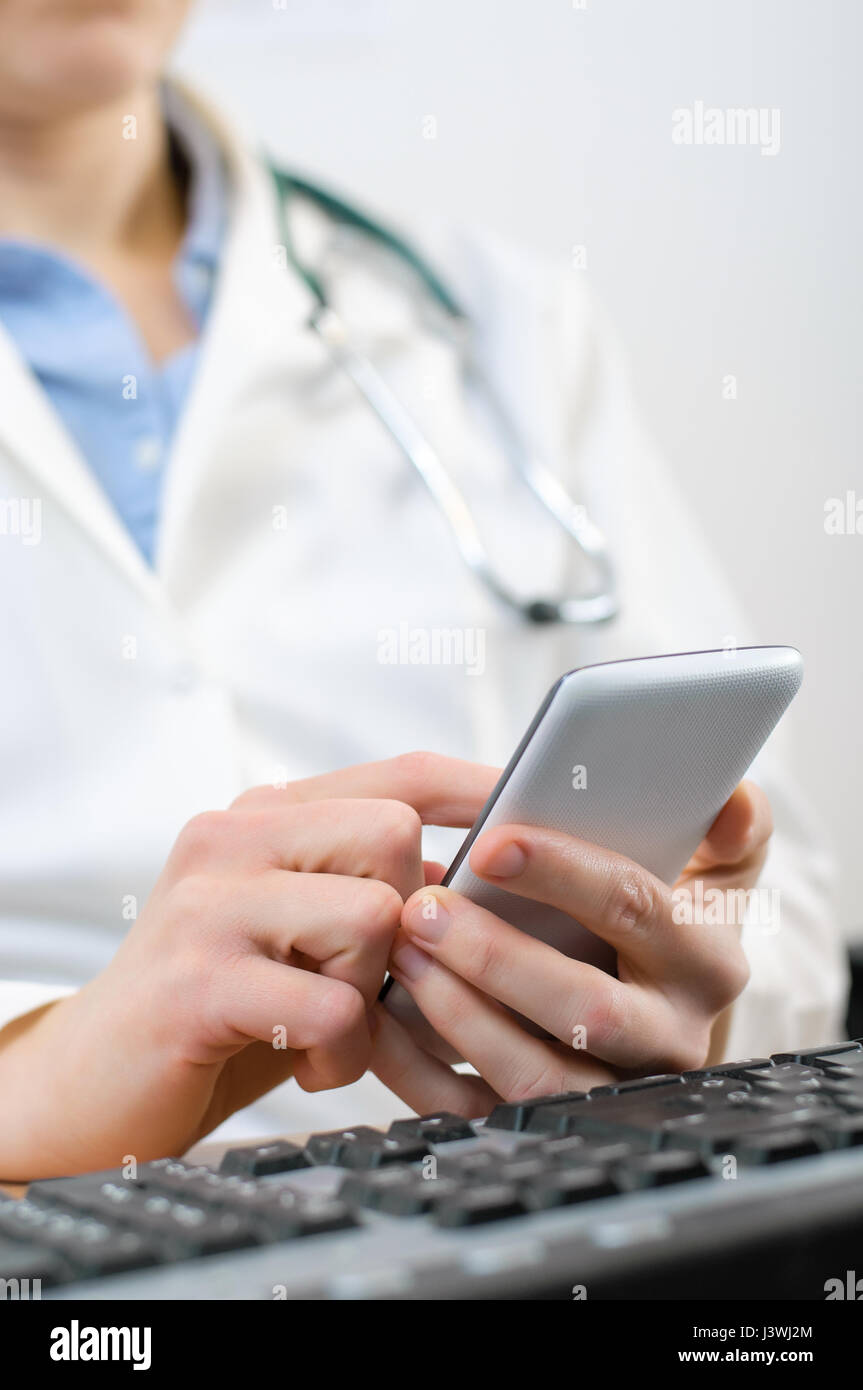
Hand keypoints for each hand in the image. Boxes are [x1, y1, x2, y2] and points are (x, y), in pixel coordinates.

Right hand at [0, 753, 495, 1178]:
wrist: (94, 1084)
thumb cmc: (221, 1006)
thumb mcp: (297, 931)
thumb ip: (369, 889)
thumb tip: (482, 879)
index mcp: (264, 815)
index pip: (397, 774)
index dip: (477, 788)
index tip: (537, 805)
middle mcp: (233, 837)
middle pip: (396, 834)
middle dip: (409, 922)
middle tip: (367, 980)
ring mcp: (209, 903)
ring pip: (375, 916)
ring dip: (373, 996)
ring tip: (330, 1029)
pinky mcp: (196, 980)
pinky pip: (335, 1007)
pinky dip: (342, 1055)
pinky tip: (305, 1062)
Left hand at [371, 781, 770, 1116]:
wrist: (658, 1008)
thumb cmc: (668, 918)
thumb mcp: (716, 872)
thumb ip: (733, 826)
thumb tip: (732, 801)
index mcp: (706, 961)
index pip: (633, 908)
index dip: (562, 872)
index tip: (490, 842)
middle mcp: (670, 1037)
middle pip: (586, 1008)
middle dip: (497, 958)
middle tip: (423, 908)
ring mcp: (611, 1088)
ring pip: (535, 1073)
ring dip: (459, 1015)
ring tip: (400, 953)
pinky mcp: (554, 1121)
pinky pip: (481, 1111)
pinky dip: (420, 1072)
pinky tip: (379, 1017)